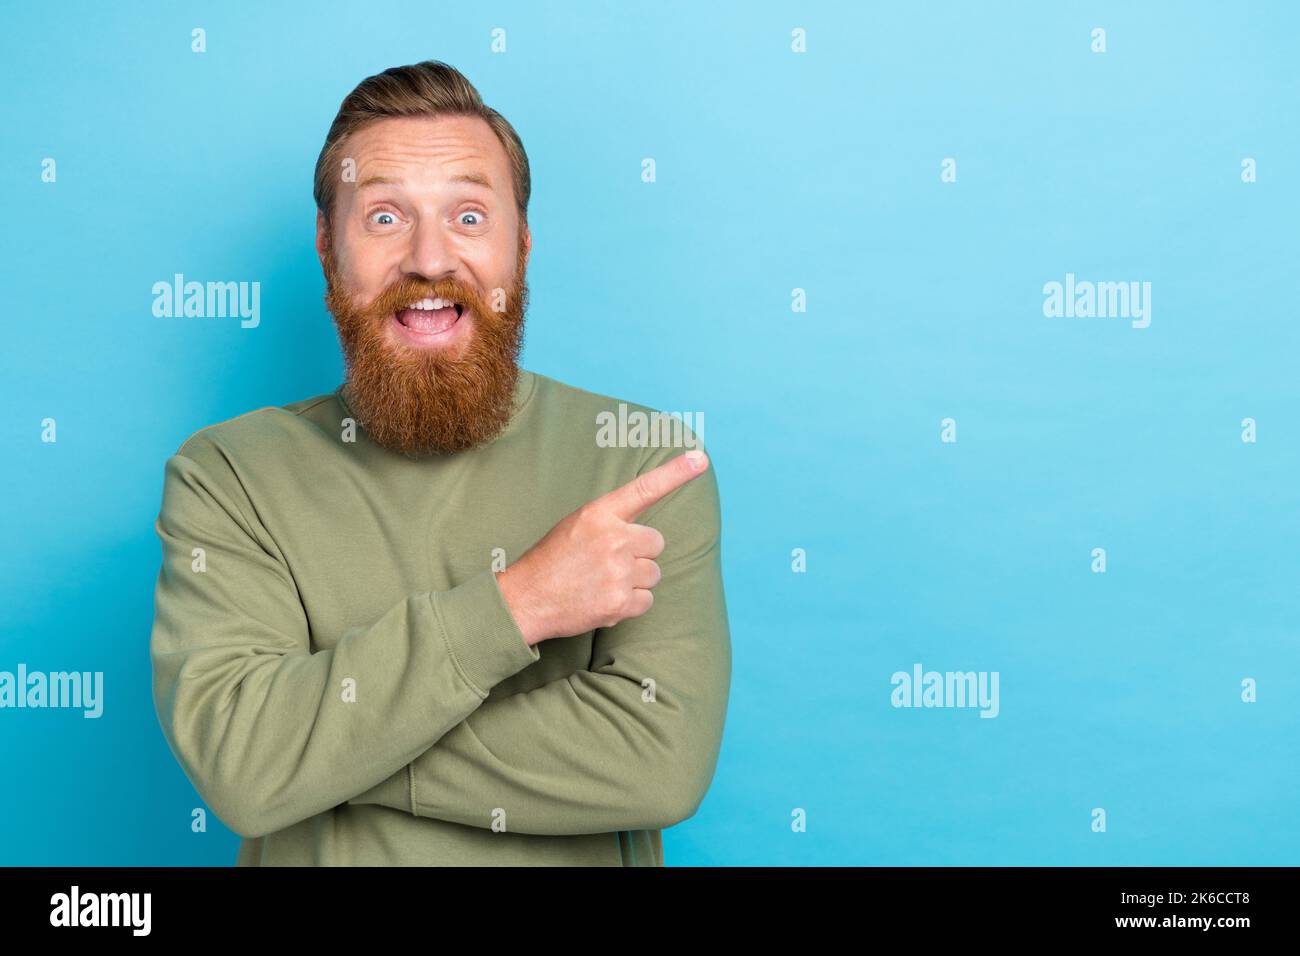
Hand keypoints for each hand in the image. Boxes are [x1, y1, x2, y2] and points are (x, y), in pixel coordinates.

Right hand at [496, 450, 709, 644]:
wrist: (525, 600)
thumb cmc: (552, 561)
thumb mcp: (577, 525)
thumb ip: (611, 522)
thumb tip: (646, 535)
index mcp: (599, 513)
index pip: (644, 489)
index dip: (675, 473)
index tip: (700, 459)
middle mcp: (613, 539)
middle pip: (656, 543)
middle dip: (640, 555)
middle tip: (608, 564)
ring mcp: (618, 571)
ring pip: (653, 574)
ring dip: (635, 581)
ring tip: (602, 583)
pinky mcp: (620, 602)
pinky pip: (647, 601)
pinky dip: (630, 605)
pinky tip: (604, 601)